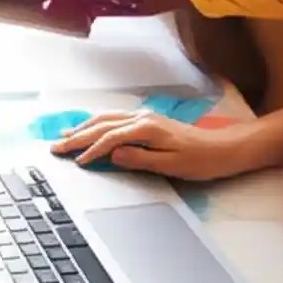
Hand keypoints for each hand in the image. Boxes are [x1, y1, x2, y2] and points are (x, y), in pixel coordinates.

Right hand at [50, 110, 250, 180]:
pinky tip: (91, 128)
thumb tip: (113, 155)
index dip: (91, 150)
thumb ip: (139, 159)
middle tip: (56, 146)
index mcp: (146, 129)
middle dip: (77, 136)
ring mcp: (144, 117)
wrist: (225, 148)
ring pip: (106, 118)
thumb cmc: (202, 160)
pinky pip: (114, 119)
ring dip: (84, 127)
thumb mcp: (172, 165)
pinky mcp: (148, 121)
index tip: (77, 161)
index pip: (109, 138)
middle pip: (102, 125)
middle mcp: (142, 118)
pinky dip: (97, 123)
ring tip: (65, 135)